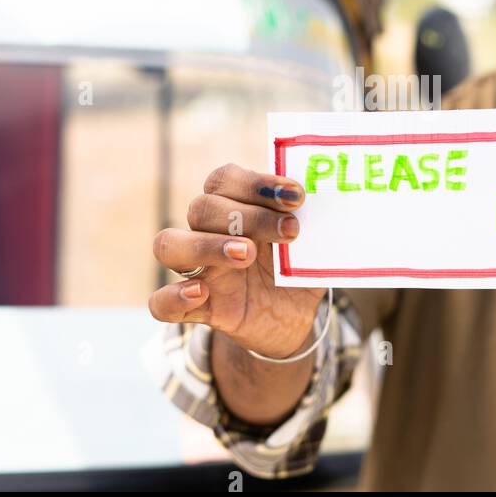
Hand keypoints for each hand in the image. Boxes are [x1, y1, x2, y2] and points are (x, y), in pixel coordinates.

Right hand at [148, 164, 323, 357]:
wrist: (293, 318)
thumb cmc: (298, 268)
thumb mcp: (314, 245)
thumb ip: (317, 223)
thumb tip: (334, 198)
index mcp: (235, 207)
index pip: (225, 179)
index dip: (256, 182)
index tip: (296, 197)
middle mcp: (209, 233)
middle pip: (202, 207)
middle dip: (248, 215)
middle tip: (289, 230)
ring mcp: (199, 270)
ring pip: (168, 244)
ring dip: (205, 245)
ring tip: (246, 254)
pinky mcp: (198, 308)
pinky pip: (161, 302)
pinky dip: (174, 296)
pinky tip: (201, 292)